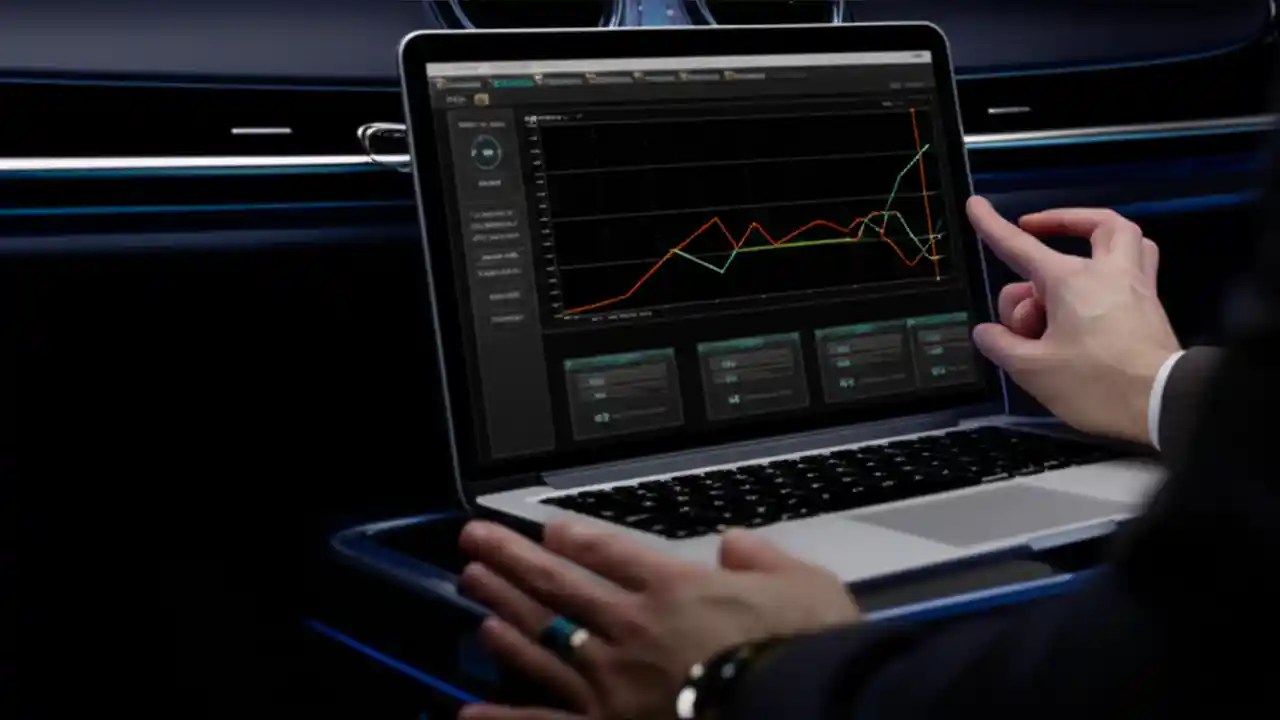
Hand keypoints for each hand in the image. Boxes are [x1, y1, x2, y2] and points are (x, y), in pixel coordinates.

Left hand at [456, 520, 858, 719]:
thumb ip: (762, 559)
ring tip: (475, 594)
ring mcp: (612, 684)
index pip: (608, 552)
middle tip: (473, 542)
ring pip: (542, 641)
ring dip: (503, 614)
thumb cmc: (805, 652)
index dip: (572, 537)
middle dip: (511, 560)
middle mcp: (631, 629)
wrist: (798, 709)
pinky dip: (506, 717)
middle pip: (558, 587)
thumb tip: (738, 541)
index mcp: (674, 588)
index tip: (546, 530)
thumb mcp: (804, 587)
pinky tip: (468, 710)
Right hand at [967, 197, 1180, 445]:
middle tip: (1026, 291)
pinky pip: (1136, 263)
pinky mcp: (1151, 306)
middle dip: (1044, 253)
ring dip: (1096, 233)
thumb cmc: (1095, 384)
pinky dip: (1111, 264)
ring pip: (1123, 235)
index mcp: (1071, 281)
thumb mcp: (1033, 370)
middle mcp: (1106, 272)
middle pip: (1082, 230)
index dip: (993, 226)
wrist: (1163, 404)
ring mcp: (1135, 285)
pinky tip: (1091, 295)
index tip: (976, 206)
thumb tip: (988, 332)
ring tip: (1071, 257)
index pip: (1020, 246)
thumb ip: (1001, 345)